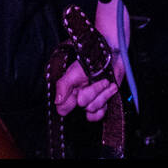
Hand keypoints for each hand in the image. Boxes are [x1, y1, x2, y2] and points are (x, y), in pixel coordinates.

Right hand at [53, 0, 124, 121]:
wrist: (111, 54)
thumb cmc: (90, 59)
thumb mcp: (73, 71)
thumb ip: (63, 85)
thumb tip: (56, 101)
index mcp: (69, 91)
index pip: (62, 109)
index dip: (68, 104)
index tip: (76, 91)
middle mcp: (79, 97)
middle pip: (81, 106)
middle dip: (91, 91)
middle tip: (94, 78)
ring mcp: (92, 100)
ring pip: (92, 109)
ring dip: (102, 93)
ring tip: (106, 81)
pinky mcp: (103, 102)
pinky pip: (101, 113)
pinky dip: (106, 99)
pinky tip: (110, 88)